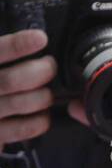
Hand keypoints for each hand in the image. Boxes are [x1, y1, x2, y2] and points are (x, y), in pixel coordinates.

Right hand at [0, 27, 55, 146]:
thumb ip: (0, 54)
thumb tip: (32, 40)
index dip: (18, 45)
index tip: (40, 39)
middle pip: (12, 80)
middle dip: (40, 72)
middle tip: (50, 66)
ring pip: (21, 103)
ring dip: (43, 96)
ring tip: (48, 91)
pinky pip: (23, 128)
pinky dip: (39, 121)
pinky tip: (43, 114)